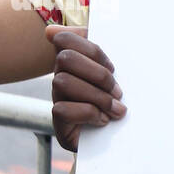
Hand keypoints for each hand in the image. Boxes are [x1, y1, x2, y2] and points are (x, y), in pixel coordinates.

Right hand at [45, 26, 124, 152]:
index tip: (113, 67)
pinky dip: (88, 114)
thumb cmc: (119, 102)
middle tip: (118, 92)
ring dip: (97, 96)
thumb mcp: (117, 73)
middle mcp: (61, 78)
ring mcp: (58, 100)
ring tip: (117, 109)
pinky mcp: (59, 123)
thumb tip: (52, 31)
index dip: (92, 50)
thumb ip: (98, 49)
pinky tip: (103, 120)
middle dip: (97, 74)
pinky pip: (62, 110)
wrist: (121, 141)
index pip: (66, 39)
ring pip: (63, 82)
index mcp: (74, 62)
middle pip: (65, 59)